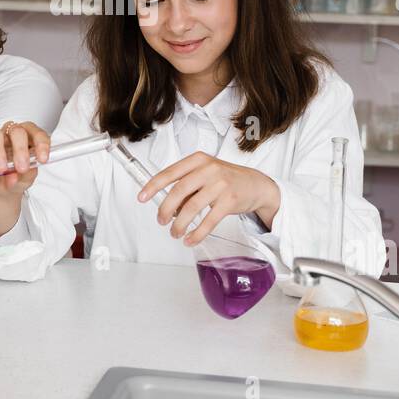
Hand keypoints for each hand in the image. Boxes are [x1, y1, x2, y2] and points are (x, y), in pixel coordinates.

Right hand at [0, 122, 49, 236]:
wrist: (3, 189)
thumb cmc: (18, 178)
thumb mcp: (25, 180)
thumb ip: (23, 177)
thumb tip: (13, 177)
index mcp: (29, 139)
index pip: (38, 134)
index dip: (41, 144)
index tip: (42, 159)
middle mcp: (13, 135)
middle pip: (17, 131)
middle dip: (20, 149)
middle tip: (21, 167)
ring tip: (1, 169)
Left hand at [138, 151, 279, 245]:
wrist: (256, 185)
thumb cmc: (226, 179)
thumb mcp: (205, 173)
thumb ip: (187, 185)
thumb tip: (166, 206)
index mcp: (198, 160)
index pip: (170, 172)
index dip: (153, 186)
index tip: (142, 197)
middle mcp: (209, 169)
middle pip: (179, 191)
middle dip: (165, 209)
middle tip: (160, 220)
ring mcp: (220, 184)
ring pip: (192, 207)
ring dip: (179, 224)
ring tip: (175, 232)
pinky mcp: (230, 200)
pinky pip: (209, 221)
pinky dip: (197, 233)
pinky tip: (190, 239)